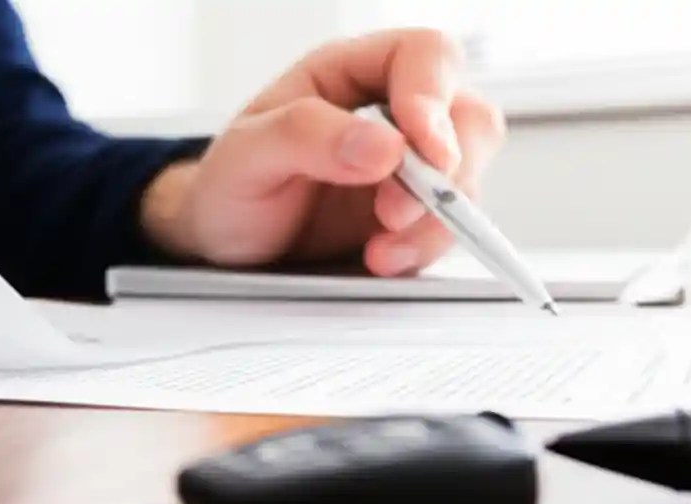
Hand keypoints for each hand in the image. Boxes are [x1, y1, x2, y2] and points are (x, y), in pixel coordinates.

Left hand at [142, 29, 506, 276]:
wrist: (223, 246)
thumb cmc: (228, 188)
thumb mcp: (245, 156)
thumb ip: (304, 136)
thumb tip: (383, 145)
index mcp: (349, 73)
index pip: (424, 56)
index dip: (432, 96)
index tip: (419, 147)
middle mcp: (389, 113)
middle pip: (465, 116)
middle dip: (443, 169)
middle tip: (394, 211)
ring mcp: (407, 168)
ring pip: (466, 176)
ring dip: (436, 218)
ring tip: (381, 248)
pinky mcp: (411, 216)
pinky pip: (447, 226)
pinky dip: (424, 247)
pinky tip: (382, 258)